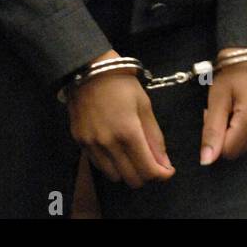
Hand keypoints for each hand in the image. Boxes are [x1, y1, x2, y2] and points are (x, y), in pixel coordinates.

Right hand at [66, 50, 174, 188]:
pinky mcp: (79, 140)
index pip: (148, 170)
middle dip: (146, 175)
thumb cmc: (121, 83)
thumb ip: (154, 137)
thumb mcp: (144, 105)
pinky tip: (115, 150)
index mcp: (128, 132)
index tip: (167, 170)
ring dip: (127, 172)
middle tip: (151, 163)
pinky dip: (110, 164)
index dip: (162, 175)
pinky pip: (97, 164)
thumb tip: (165, 163)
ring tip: (132, 156)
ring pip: (114, 176)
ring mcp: (91, 144)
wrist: (88, 68)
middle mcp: (108, 143)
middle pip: (131, 178)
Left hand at [200, 48, 246, 164]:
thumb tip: (206, 161)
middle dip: (226, 134)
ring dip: (236, 129)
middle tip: (222, 109)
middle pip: (240, 147)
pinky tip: (244, 107)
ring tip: (233, 106)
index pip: (230, 149)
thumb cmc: (231, 71)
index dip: (217, 137)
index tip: (212, 115)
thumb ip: (211, 131)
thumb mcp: (217, 98)